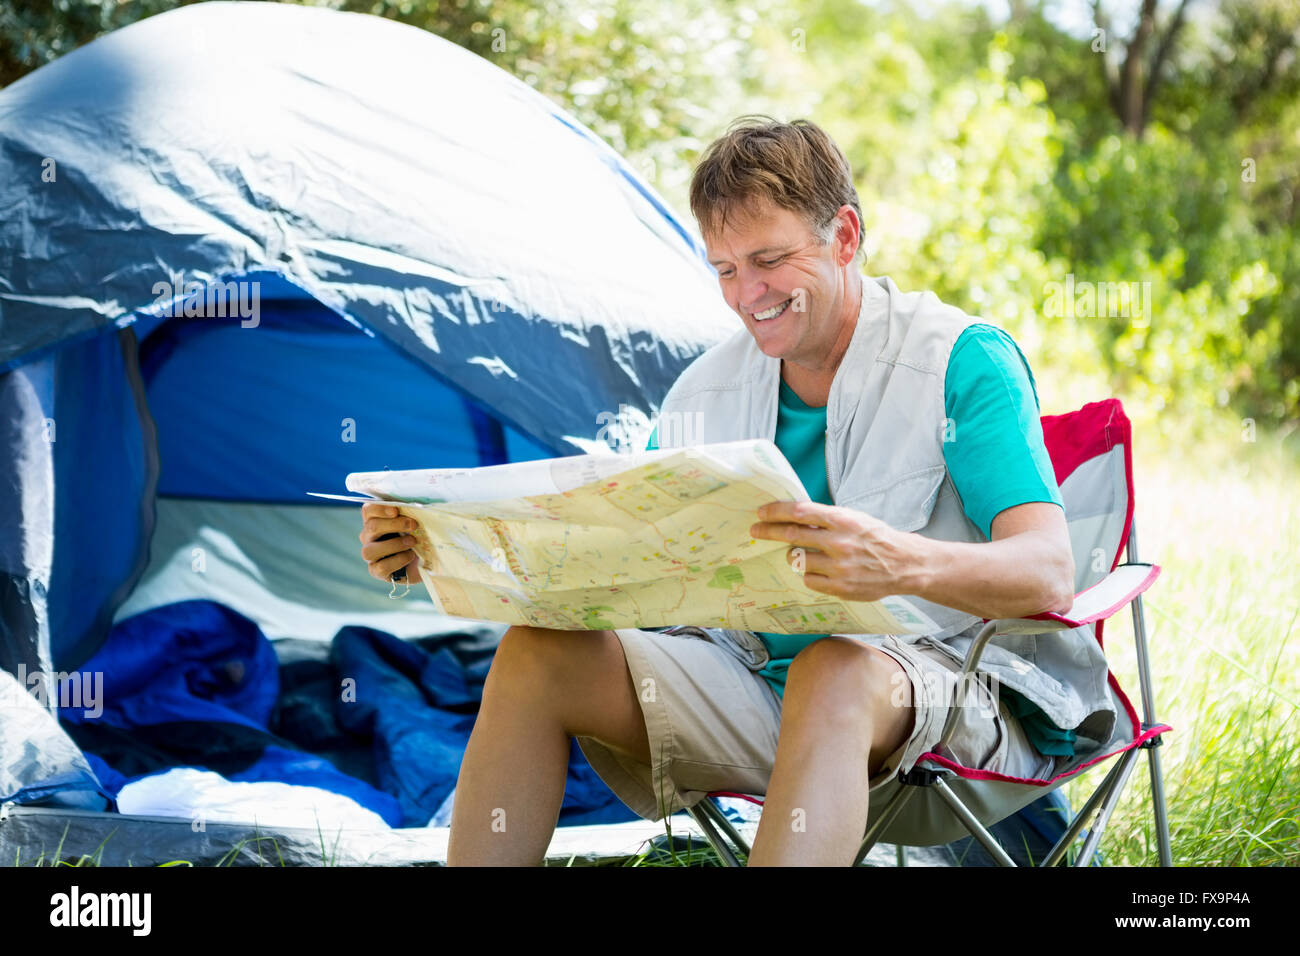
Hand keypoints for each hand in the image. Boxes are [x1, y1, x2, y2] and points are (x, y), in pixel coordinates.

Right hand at [359, 501, 423, 584]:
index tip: (396, 510)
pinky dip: (398, 560)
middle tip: (413, 525)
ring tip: (412, 542)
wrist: (423, 561)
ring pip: (370, 550)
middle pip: (371, 527)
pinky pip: (381, 567)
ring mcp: (370, 555)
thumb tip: (416, 506)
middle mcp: (368, 537)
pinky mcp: (376, 571)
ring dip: (394, 544)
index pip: (368, 510)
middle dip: (394, 525)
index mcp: (375, 520)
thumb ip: (410, 514)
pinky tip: (410, 556)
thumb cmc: (417, 537)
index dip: (380, 509)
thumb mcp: (414, 523)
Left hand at [749, 500, 919, 601]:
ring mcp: (839, 567)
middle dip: (769, 532)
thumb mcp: (854, 519)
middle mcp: (839, 542)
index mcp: (843, 520)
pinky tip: (818, 569)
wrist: (905, 564)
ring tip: (800, 553)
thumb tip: (793, 516)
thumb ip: (826, 519)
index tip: (761, 513)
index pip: (799, 512)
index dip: (776, 512)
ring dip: (792, 555)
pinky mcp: (840, 587)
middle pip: (792, 535)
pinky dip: (808, 573)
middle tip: (755, 531)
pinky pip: (809, 579)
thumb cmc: (876, 538)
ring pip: (798, 559)